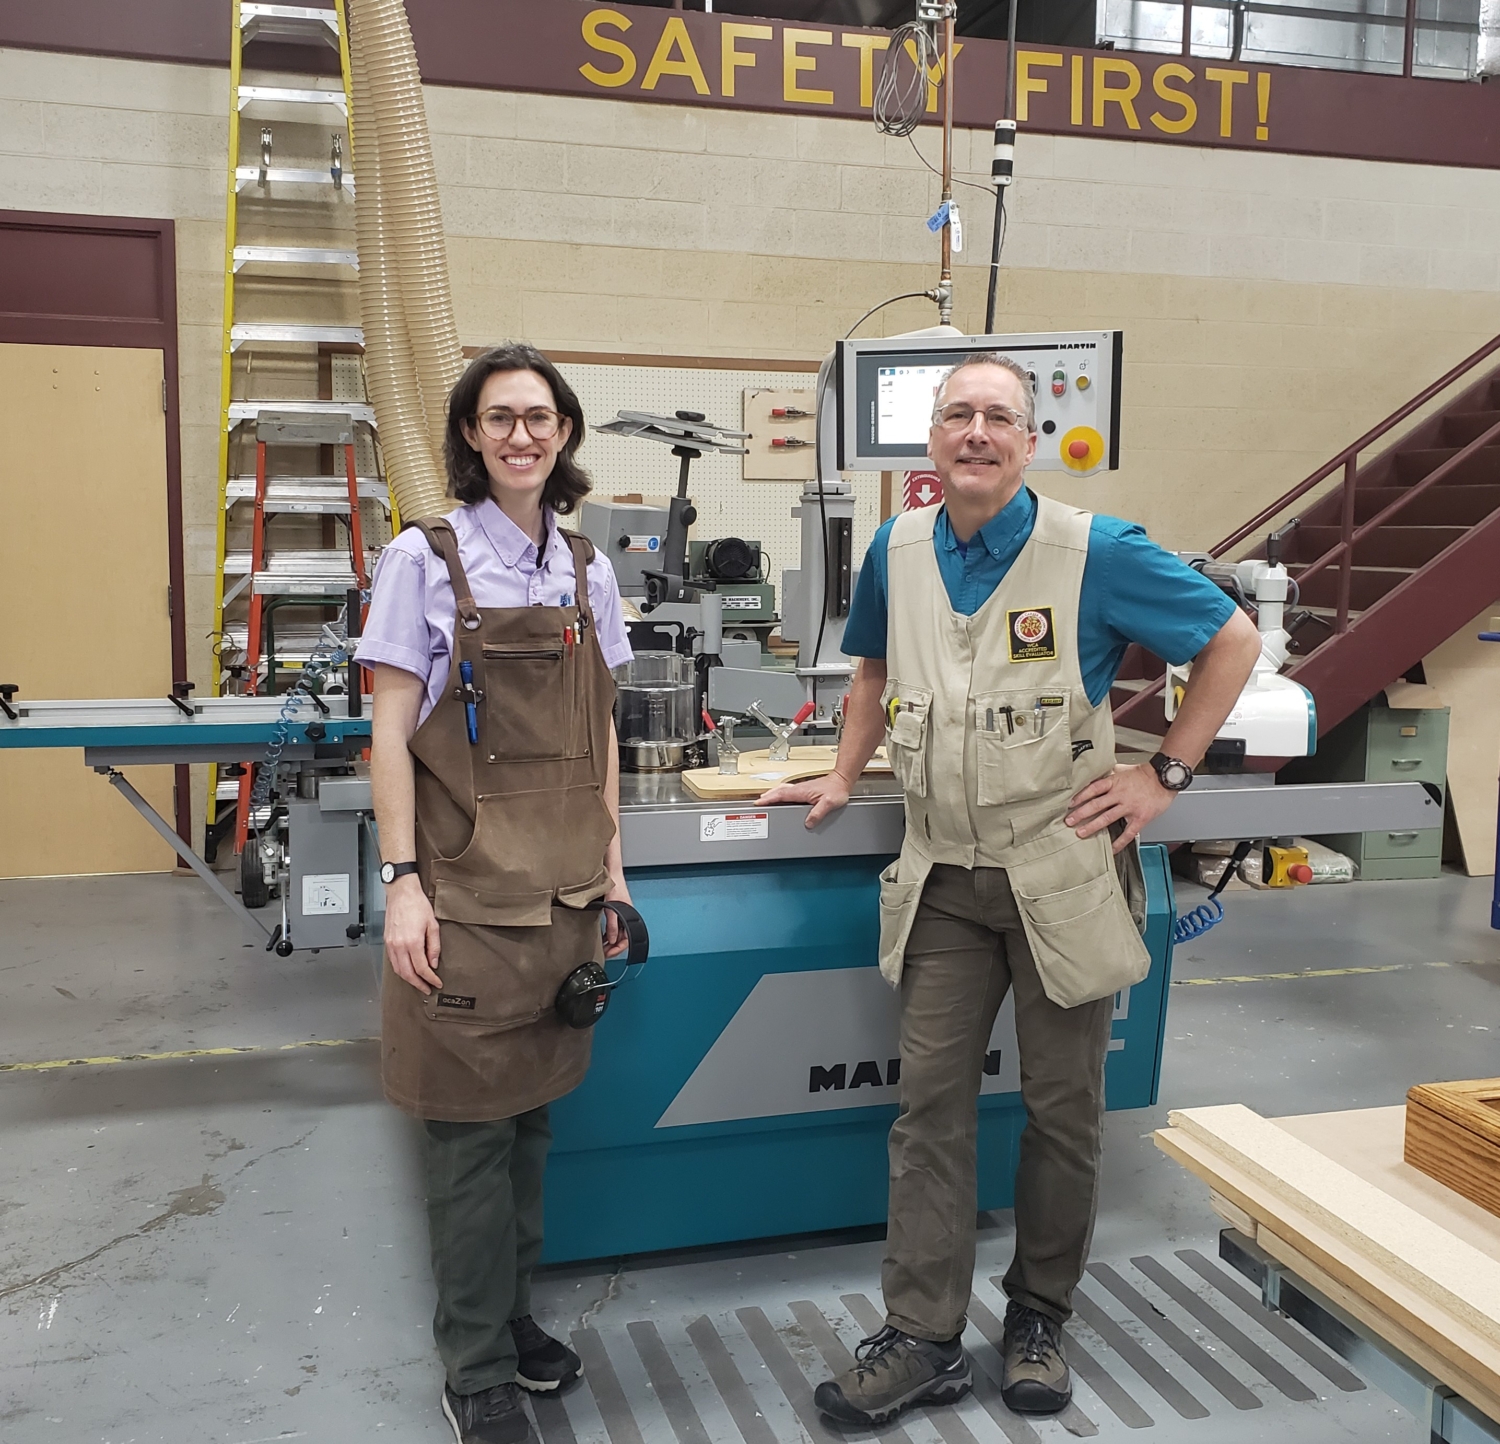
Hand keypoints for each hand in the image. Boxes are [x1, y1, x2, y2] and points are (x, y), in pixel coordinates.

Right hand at [384, 875, 441, 993]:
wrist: (402, 893)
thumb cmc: (417, 905)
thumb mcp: (433, 925)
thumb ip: (434, 946)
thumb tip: (433, 962)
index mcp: (413, 942)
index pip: (422, 968)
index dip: (430, 979)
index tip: (436, 983)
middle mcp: (399, 945)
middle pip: (408, 973)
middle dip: (418, 984)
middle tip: (427, 989)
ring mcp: (391, 944)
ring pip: (398, 970)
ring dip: (408, 979)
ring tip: (418, 983)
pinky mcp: (387, 942)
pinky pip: (392, 962)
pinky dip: (400, 970)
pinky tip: (407, 971)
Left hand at [603, 876, 632, 958]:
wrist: (611, 875)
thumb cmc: (615, 888)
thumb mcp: (612, 908)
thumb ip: (612, 925)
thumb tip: (612, 940)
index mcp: (630, 918)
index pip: (627, 940)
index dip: (618, 949)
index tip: (609, 953)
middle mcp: (626, 918)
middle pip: (622, 939)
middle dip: (613, 948)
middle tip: (604, 953)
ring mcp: (621, 916)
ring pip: (617, 935)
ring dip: (610, 942)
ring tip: (602, 948)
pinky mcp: (615, 913)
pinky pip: (613, 928)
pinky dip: (608, 935)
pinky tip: (602, 938)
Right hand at [757, 772, 851, 828]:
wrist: (841, 781)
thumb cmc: (836, 790)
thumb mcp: (828, 803)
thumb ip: (817, 813)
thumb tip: (808, 823)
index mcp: (801, 791)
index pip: (781, 795)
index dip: (769, 799)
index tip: (759, 803)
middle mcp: (799, 788)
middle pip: (778, 791)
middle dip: (767, 796)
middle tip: (758, 802)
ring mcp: (801, 788)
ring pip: (782, 789)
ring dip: (772, 794)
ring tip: (765, 799)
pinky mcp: (804, 789)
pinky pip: (788, 790)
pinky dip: (780, 793)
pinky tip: (780, 796)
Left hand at [1065, 763, 1175, 852]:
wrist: (1164, 778)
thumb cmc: (1144, 774)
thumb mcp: (1122, 770)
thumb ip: (1108, 775)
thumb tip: (1092, 776)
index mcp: (1115, 782)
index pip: (1093, 789)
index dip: (1080, 797)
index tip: (1070, 804)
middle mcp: (1120, 794)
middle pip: (1096, 805)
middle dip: (1081, 814)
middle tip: (1069, 821)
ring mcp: (1130, 807)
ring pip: (1107, 818)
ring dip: (1092, 827)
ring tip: (1081, 833)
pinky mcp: (1140, 818)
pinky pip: (1128, 833)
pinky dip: (1119, 842)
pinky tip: (1112, 849)